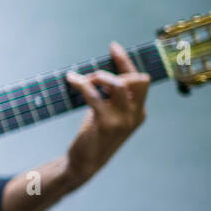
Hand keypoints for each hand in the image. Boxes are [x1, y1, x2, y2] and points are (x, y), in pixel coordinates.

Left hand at [63, 42, 149, 184]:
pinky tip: (70, 80)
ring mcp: (123, 120)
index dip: (126, 61)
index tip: (113, 47)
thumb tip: (100, 73)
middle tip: (94, 74)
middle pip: (138, 80)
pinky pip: (95, 95)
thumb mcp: (107, 113)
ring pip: (120, 85)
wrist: (85, 163)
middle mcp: (136, 115)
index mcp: (140, 111)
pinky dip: (81, 84)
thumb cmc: (94, 135)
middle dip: (118, 69)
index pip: (140, 80)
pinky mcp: (106, 123)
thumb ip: (111, 96)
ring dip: (99, 77)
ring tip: (83, 80)